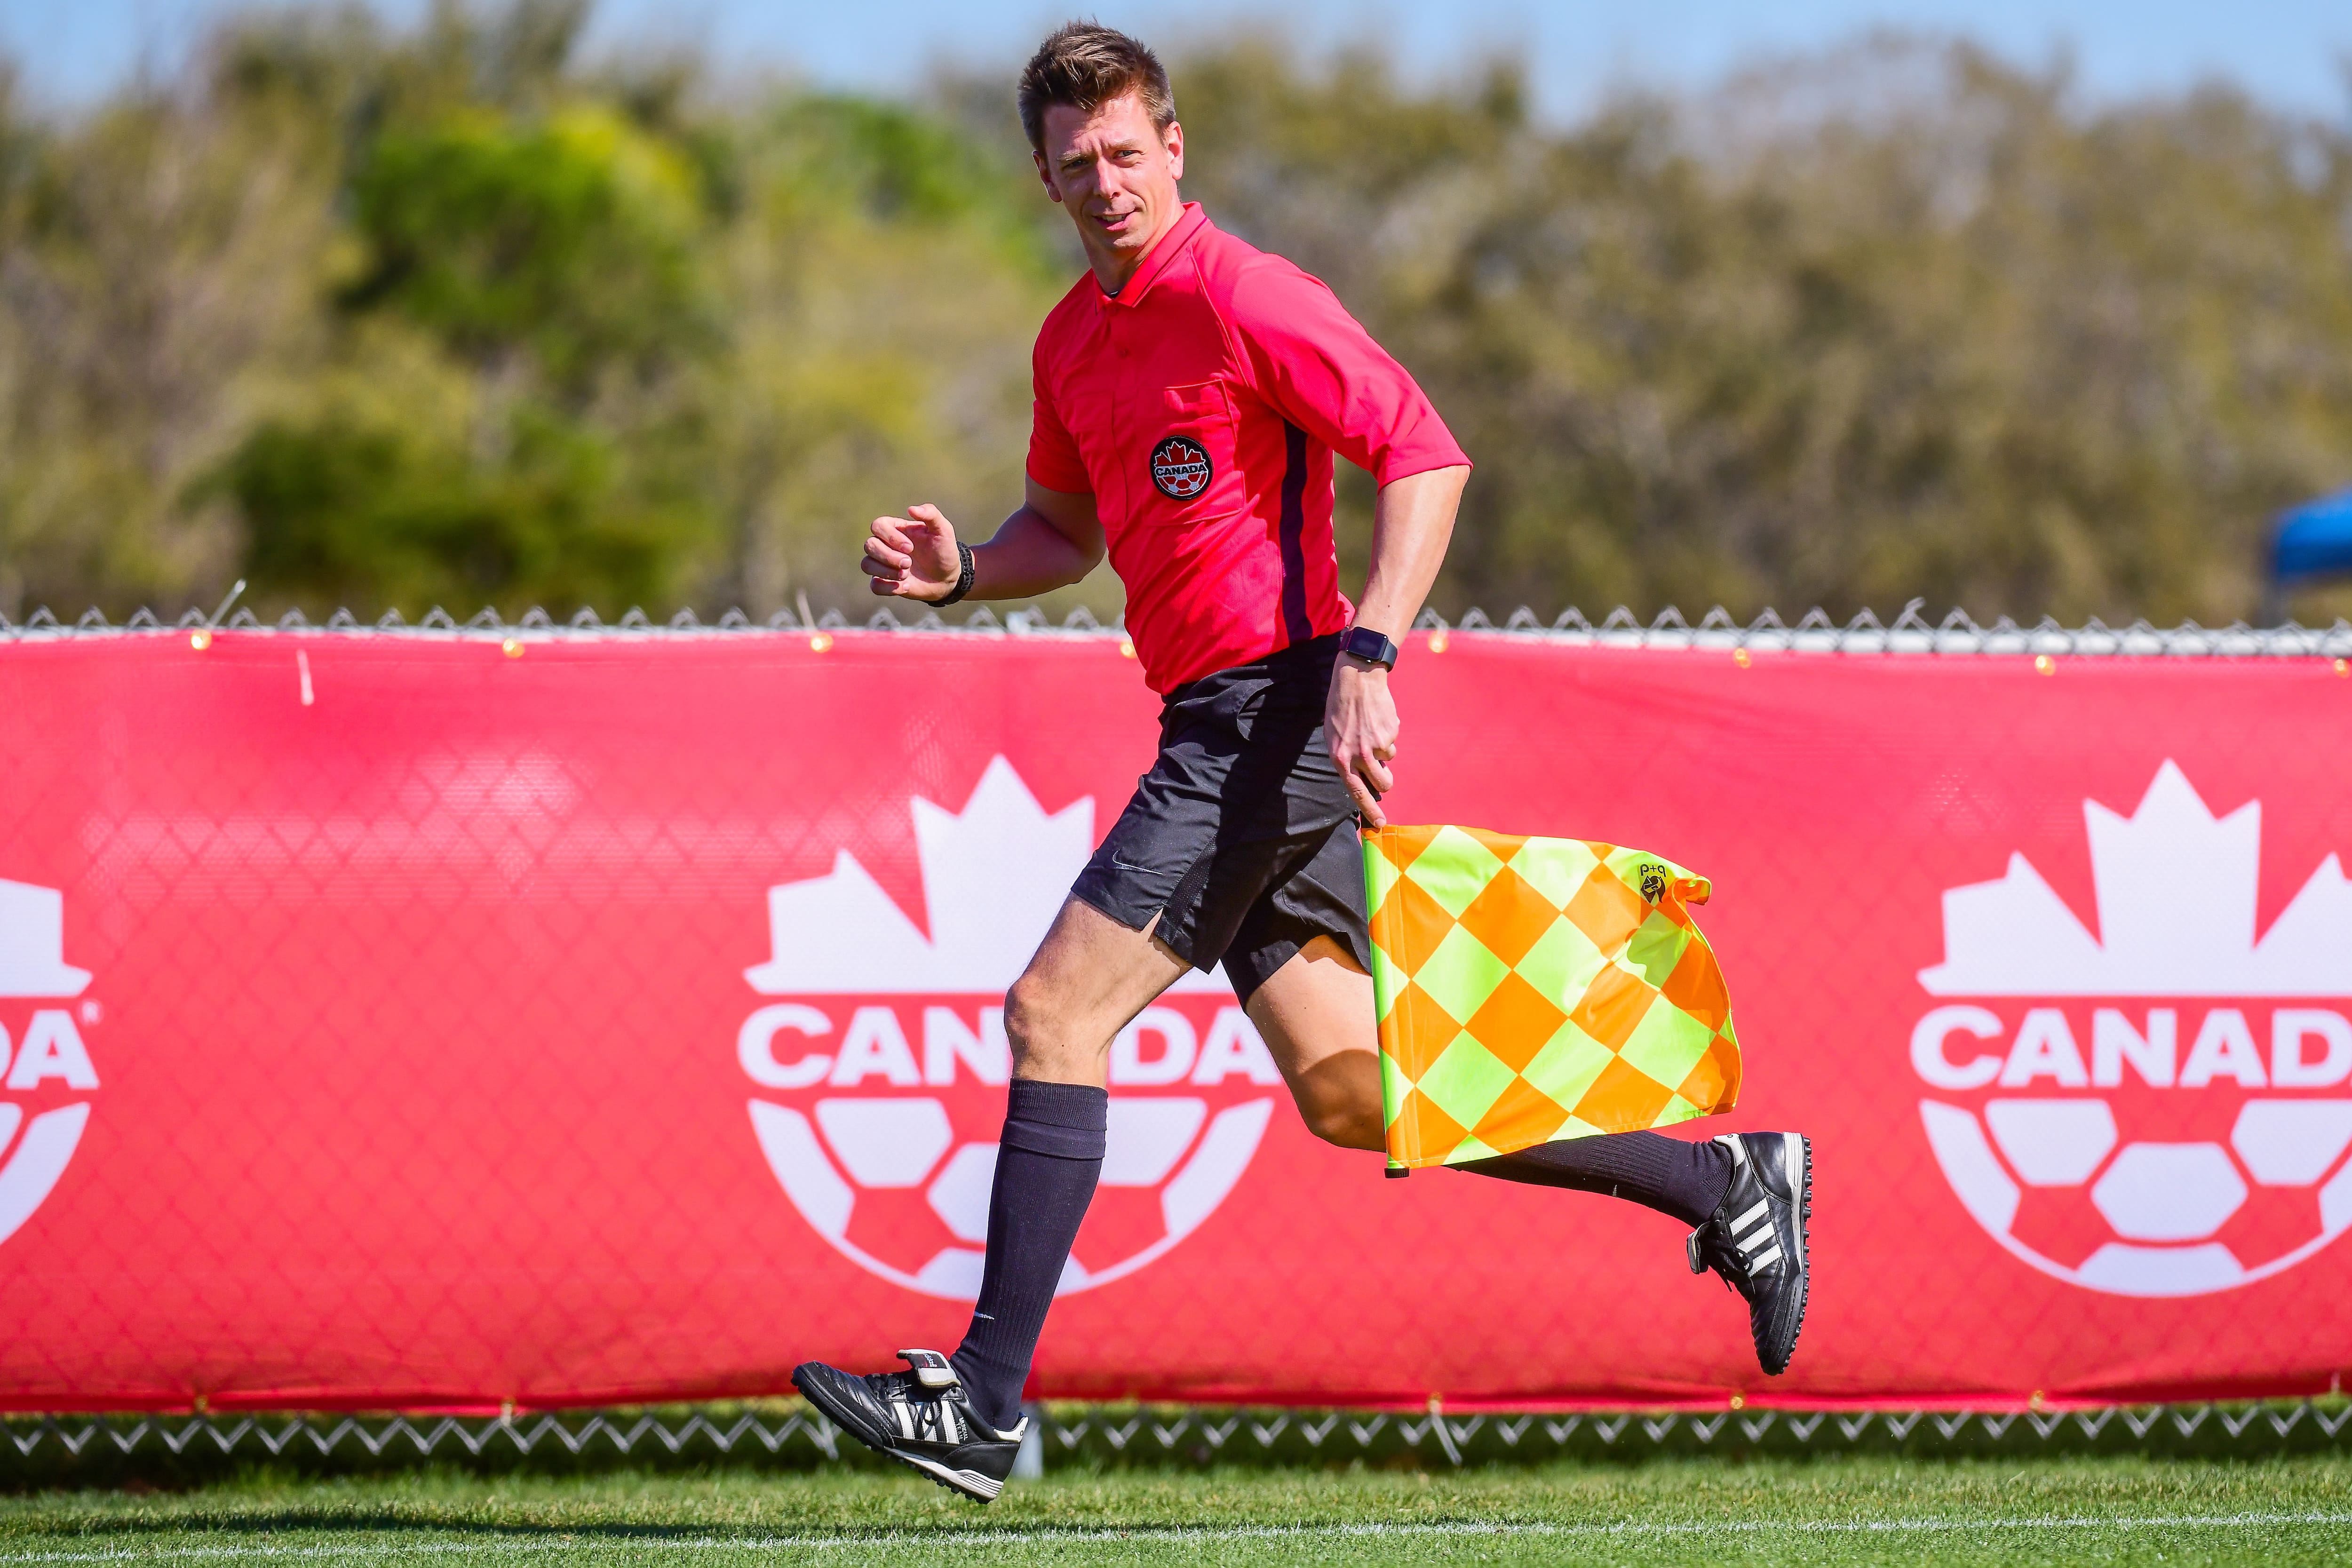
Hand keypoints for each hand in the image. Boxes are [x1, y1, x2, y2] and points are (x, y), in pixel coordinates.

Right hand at [862, 504, 961, 599]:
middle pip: (869, 545)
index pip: (877, 526)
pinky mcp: (886, 582)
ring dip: (886, 572)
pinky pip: (874, 586)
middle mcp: (886, 546)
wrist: (948, 577)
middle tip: (909, 563)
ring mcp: (884, 565)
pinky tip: (906, 586)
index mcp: (896, 530)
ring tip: (906, 575)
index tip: (910, 547)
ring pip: (866, 565)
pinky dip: (888, 588)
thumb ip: (931, 514)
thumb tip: (911, 509)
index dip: (889, 536)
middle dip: (888, 556)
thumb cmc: (944, 550)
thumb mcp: (943, 530)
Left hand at [1326, 655, 1399, 827]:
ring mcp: (1376, 745)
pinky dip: (1387, 733)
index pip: (1357, 792)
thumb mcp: (1334, 737)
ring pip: (1390, 762)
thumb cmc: (1341, 708)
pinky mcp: (1390, 733)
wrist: (1357, 679)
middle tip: (1383, 772)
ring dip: (1385, 753)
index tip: (1381, 824)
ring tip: (1373, 731)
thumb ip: (1346, 759)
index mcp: (1341, 758)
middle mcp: (1359, 755)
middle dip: (1386, 781)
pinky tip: (1377, 718)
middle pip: (1382, 783)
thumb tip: (1361, 780)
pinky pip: (1393, 742)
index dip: (1370, 811)